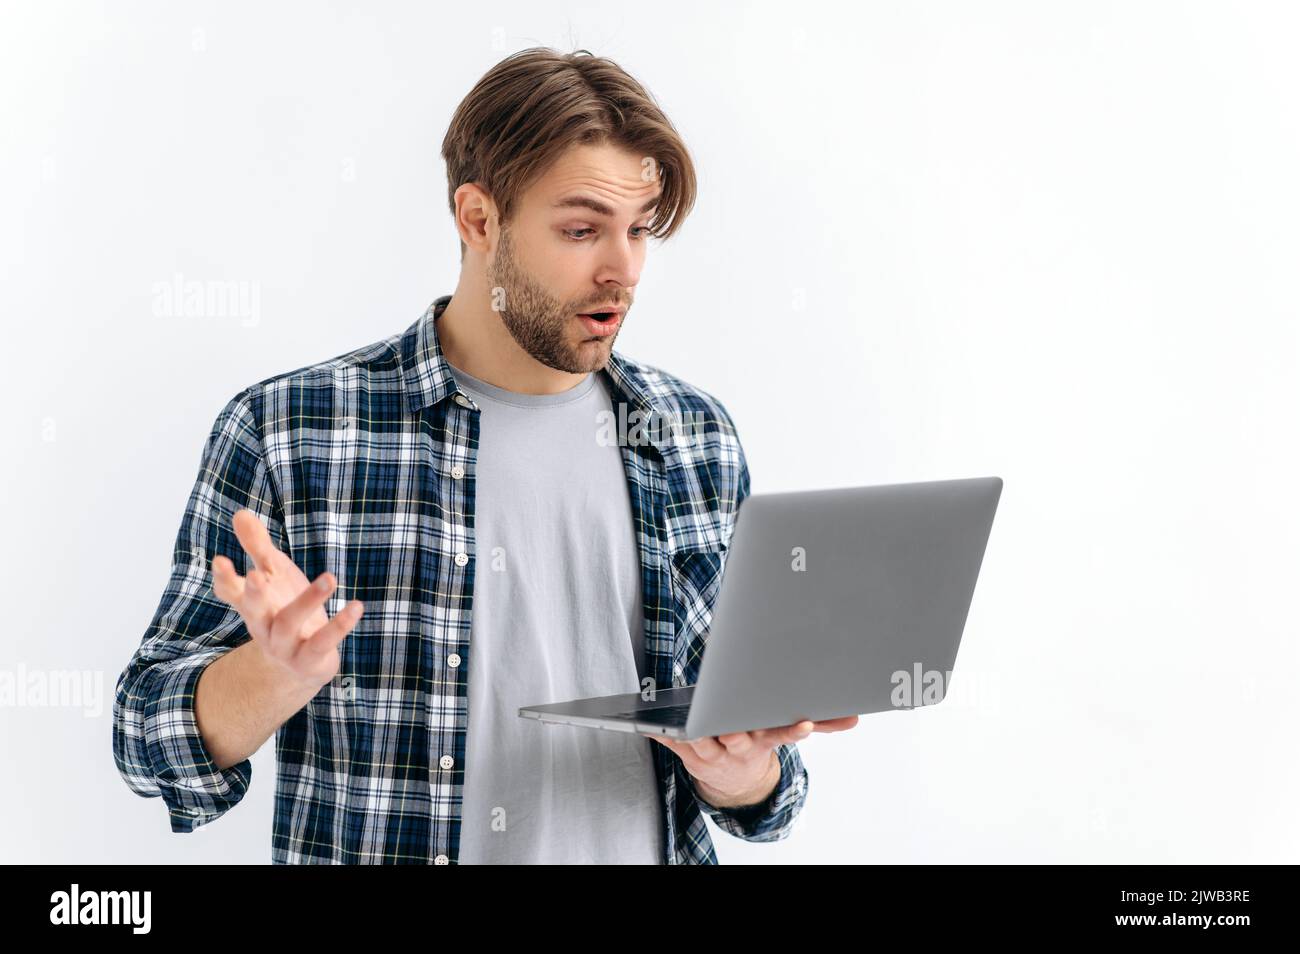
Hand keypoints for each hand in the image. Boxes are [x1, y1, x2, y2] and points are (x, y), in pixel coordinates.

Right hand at [210, 508, 363, 692]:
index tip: (220, 560)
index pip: (231, 592)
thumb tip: (239, 513)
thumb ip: (259, 548)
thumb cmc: (284, 608)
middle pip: (253, 610)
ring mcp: (284, 645)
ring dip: (308, 600)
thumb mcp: (274, 576)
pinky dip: (340, 625)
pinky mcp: (309, 659)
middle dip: (254, 593)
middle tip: (256, 575)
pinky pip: (323, 642)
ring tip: (330, 577)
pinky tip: (357, 606)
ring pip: (289, 623)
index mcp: (252, 604)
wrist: (301, 664)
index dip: (224, 578)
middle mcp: (263, 626)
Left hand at [649, 715, 858, 808]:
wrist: (738, 783)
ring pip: (704, 742)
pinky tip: (648, 725)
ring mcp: (715, 753)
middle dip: (737, 732)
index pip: (782, 735)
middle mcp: (742, 747)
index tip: (804, 724)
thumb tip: (855, 718)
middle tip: (733, 727)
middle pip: (739, 739)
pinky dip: (662, 735)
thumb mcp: (787, 733)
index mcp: (766, 739)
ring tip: (685, 725)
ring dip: (692, 734)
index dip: (792, 731)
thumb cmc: (760, 741)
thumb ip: (822, 724)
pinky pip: (674, 744)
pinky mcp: (691, 755)